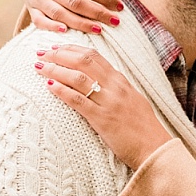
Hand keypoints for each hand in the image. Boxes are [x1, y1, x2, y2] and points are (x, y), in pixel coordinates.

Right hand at [19, 0, 124, 34]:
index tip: (119, 6)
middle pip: (75, 2)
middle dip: (97, 13)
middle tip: (115, 21)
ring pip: (59, 13)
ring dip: (80, 24)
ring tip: (99, 30)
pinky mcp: (30, 7)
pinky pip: (39, 20)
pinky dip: (51, 27)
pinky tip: (65, 31)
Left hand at [35, 44, 173, 168]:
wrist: (155, 148)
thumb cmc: (143, 127)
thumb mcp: (132, 100)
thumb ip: (116, 89)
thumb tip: (98, 82)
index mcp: (121, 81)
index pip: (94, 56)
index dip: (72, 49)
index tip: (56, 47)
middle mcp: (115, 87)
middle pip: (84, 61)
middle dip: (59, 54)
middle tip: (41, 53)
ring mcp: (109, 102)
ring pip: (78, 77)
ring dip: (56, 69)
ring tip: (40, 67)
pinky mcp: (103, 119)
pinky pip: (79, 100)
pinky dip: (62, 91)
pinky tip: (50, 86)